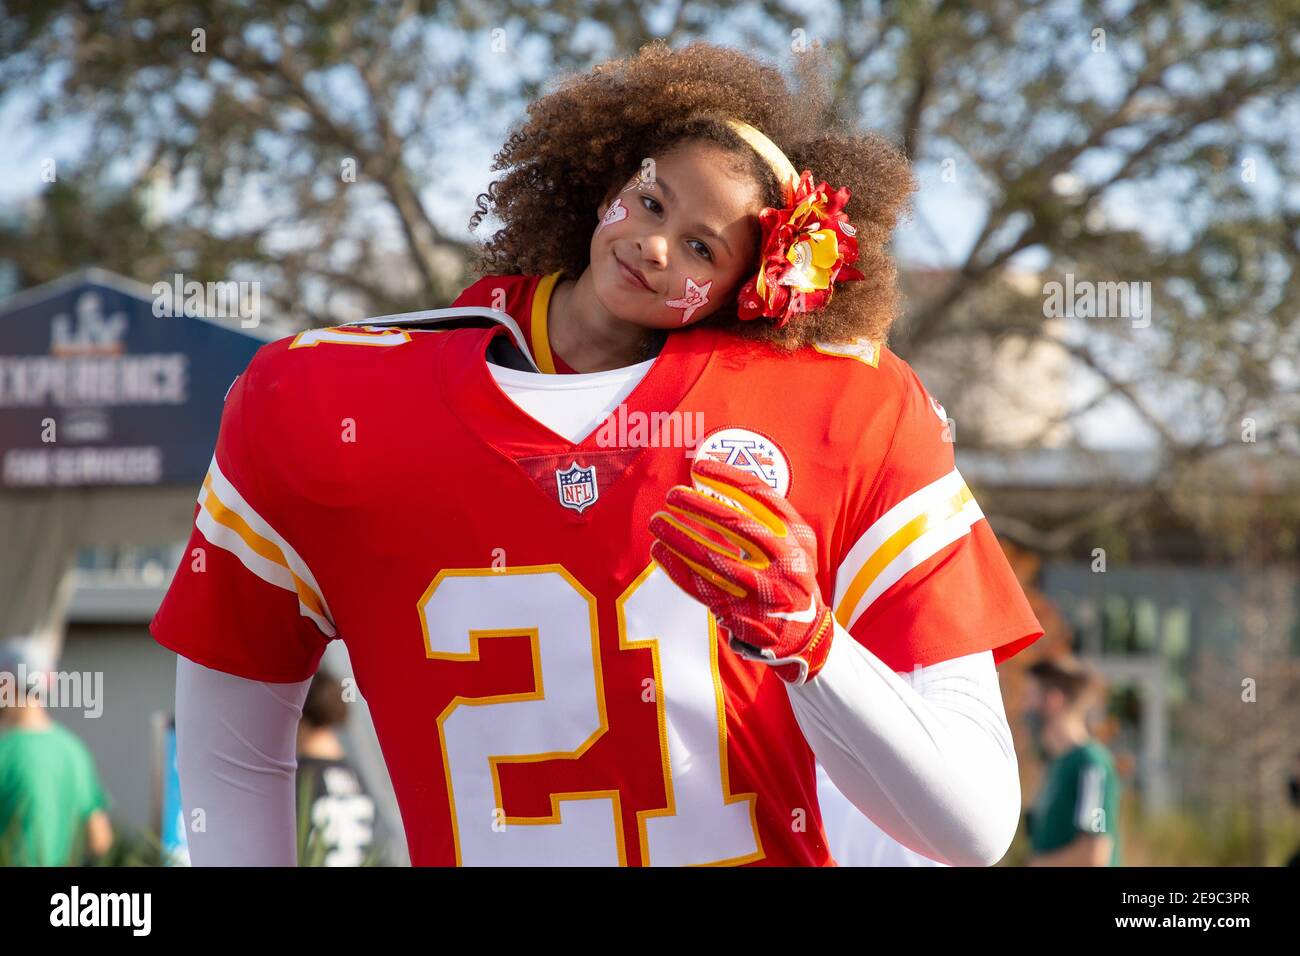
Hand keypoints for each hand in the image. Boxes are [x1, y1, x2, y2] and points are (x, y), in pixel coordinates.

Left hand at [648, 457, 833, 683]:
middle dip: (698, 505)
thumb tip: (722, 477)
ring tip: (657, 520)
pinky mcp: (738, 611)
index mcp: (797, 536)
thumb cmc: (792, 573)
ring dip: (679, 536)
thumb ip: (769, 514)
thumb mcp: (797, 541)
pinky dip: (675, 567)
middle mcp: (782, 560)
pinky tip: (659, 551)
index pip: (760, 496)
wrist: (805, 630)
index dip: (727, 478)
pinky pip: (699, 586)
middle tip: (673, 494)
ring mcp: (760, 588)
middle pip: (734, 523)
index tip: (699, 467)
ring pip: (710, 557)